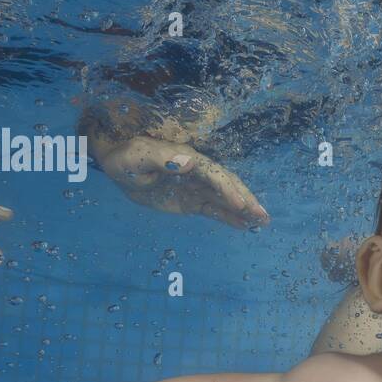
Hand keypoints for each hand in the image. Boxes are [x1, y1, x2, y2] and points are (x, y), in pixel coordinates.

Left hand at [97, 136, 268, 227]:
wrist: (119, 166)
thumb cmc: (125, 158)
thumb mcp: (137, 156)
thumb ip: (161, 158)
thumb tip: (188, 161)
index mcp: (186, 159)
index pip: (212, 174)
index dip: (226, 188)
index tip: (239, 204)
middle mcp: (197, 171)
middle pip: (226, 185)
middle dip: (245, 199)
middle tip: (262, 216)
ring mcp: (196, 187)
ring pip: (224, 198)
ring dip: (243, 209)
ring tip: (262, 222)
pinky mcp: (192, 202)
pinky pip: (213, 210)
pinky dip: (229, 217)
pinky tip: (244, 225)